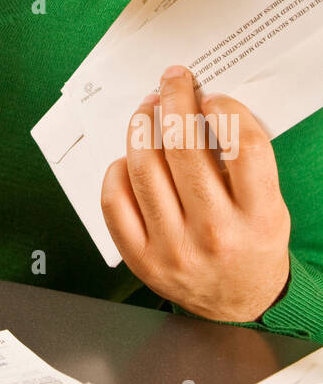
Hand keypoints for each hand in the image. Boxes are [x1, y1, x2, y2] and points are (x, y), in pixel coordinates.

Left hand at [101, 64, 290, 322]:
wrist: (239, 302)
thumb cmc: (252, 241)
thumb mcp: (269, 203)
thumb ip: (244, 160)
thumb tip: (201, 103)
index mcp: (260, 218)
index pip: (243, 147)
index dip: (224, 109)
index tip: (212, 97)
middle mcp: (216, 235)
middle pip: (184, 149)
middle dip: (174, 100)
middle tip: (172, 81)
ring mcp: (173, 250)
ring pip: (144, 168)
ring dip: (142, 125)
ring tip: (149, 109)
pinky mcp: (141, 260)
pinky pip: (114, 199)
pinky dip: (119, 169)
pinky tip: (132, 157)